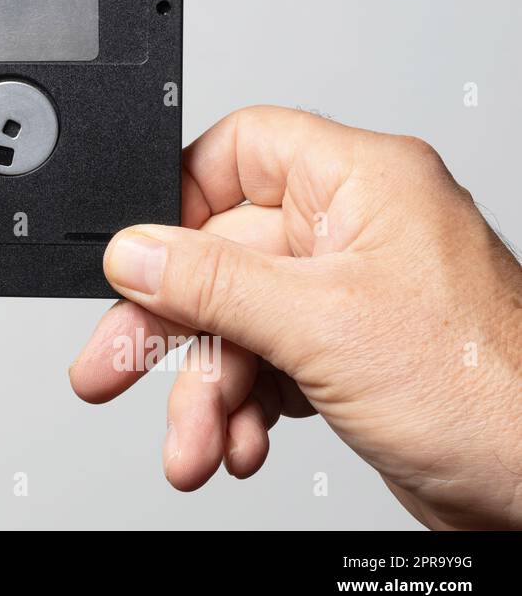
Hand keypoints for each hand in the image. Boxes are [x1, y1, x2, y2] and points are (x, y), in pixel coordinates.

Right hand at [68, 106, 521, 528]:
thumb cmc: (495, 394)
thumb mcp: (321, 326)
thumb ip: (213, 282)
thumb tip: (134, 250)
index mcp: (363, 184)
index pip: (243, 150)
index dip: (182, 197)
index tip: (139, 254)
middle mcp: (354, 232)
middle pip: (220, 255)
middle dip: (169, 327)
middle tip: (111, 365)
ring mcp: (350, 296)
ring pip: (235, 324)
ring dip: (205, 390)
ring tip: (193, 444)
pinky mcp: (347, 354)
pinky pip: (263, 365)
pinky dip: (241, 409)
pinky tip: (238, 444)